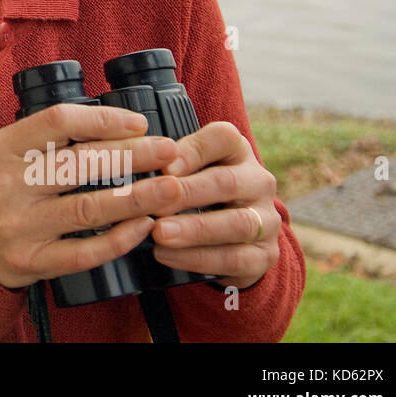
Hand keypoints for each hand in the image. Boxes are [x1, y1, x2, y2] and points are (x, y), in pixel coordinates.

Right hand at [0, 103, 184, 289]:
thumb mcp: (1, 151)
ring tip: (172, 188)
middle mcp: (9, 185)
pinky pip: (82, 252)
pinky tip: (142, 227)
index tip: (139, 122)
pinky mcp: (30, 261)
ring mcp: (19, 226)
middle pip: (80, 165)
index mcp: (2, 148)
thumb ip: (45, 139)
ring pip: (87, 209)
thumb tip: (113, 127)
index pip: (58, 122)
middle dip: (133, 155)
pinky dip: (117, 239)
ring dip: (137, 198)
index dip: (103, 119)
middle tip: (170, 151)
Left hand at [148, 120, 280, 289]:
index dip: (192, 151)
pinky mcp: (264, 255)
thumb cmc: (196, 195)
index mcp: (237, 151)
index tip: (162, 167)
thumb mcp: (185, 171)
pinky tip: (168, 255)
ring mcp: (266, 219)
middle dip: (186, 194)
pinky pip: (236, 258)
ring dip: (195, 229)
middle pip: (226, 182)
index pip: (222, 138)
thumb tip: (128, 164)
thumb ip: (165, 164)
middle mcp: (258, 181)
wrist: (231, 240)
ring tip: (159, 233)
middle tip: (153, 204)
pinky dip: (198, 258)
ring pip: (236, 223)